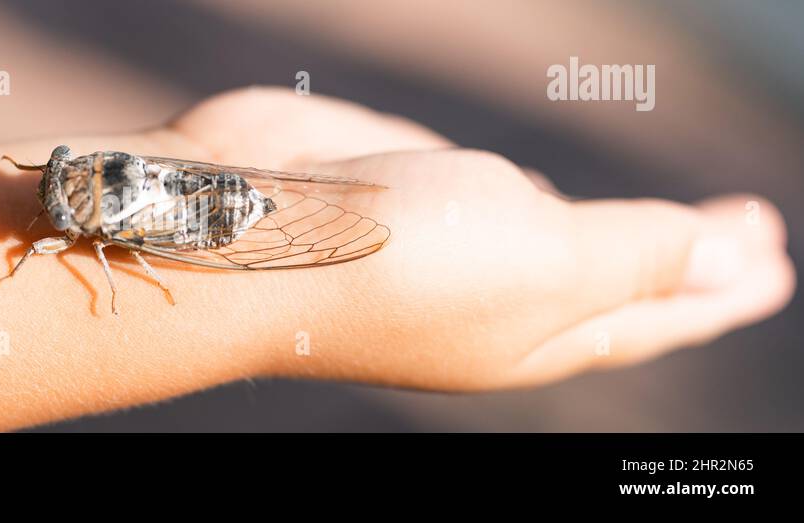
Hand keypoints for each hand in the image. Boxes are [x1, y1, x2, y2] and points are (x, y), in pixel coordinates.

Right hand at [151, 87, 793, 389]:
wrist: (249, 226)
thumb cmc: (403, 258)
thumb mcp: (554, 259)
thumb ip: (647, 253)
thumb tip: (733, 259)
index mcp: (543, 330)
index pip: (658, 312)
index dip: (724, 291)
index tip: (781, 266)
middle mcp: (497, 291)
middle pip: (615, 277)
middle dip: (687, 262)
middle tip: (753, 237)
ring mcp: (445, 237)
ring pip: (552, 230)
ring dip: (616, 227)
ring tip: (670, 223)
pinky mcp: (403, 183)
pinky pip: (489, 181)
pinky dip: (532, 183)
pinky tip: (545, 184)